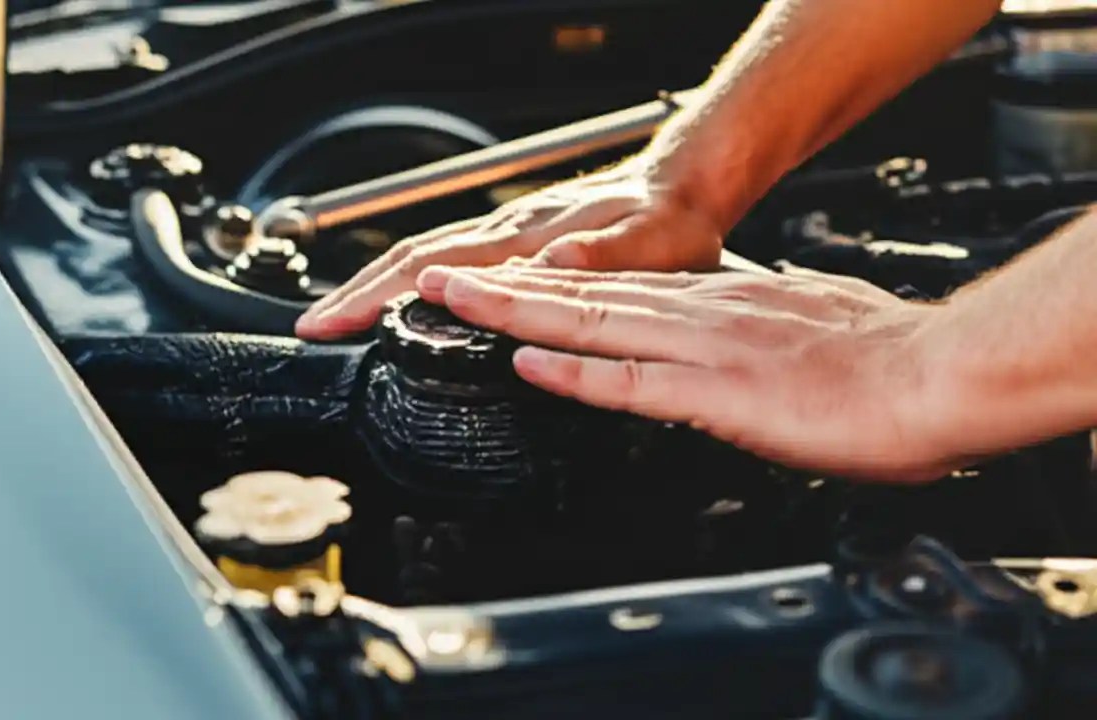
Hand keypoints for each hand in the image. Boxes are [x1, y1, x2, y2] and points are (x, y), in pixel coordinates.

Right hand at [294, 158, 724, 339]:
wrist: (680, 188)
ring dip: (375, 285)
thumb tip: (545, 263)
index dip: (380, 297)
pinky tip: (400, 298)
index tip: (337, 324)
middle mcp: (507, 233)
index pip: (434, 267)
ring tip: (339, 318)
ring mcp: (506, 234)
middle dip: (356, 294)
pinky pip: (446, 257)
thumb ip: (600, 255)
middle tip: (312, 329)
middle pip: (411, 260)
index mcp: (528, 240)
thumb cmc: (667, 223)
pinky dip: (408, 278)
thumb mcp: (650, 246)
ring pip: (423, 255)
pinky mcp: (513, 240)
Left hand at [416, 265, 969, 482]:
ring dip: (515, 312)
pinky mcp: (722, 392)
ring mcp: (707, 348)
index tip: (507, 284)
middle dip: (506, 288)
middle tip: (441, 281)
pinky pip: (632, 381)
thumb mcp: (812, 330)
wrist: (944, 373)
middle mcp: (705, 313)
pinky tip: (530, 364)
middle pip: (587, 295)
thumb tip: (748, 345)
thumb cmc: (891, 363)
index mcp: (727, 301)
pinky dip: (574, 372)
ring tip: (455, 302)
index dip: (555, 286)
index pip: (623, 289)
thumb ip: (765, 336)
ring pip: (592, 323)